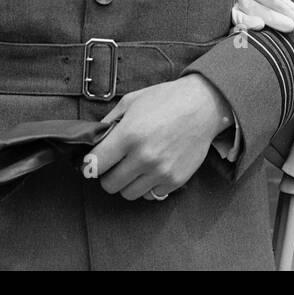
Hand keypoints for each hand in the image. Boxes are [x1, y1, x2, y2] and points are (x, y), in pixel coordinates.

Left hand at [83, 75, 231, 200]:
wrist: (203, 105)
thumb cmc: (166, 99)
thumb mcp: (131, 101)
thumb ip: (109, 122)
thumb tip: (94, 141)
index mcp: (129, 135)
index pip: (94, 165)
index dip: (90, 164)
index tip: (93, 162)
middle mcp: (144, 157)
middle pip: (109, 185)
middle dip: (108, 174)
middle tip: (116, 163)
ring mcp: (161, 171)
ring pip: (128, 194)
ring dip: (127, 182)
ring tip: (135, 166)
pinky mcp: (175, 180)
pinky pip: (151, 194)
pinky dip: (148, 185)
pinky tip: (152, 169)